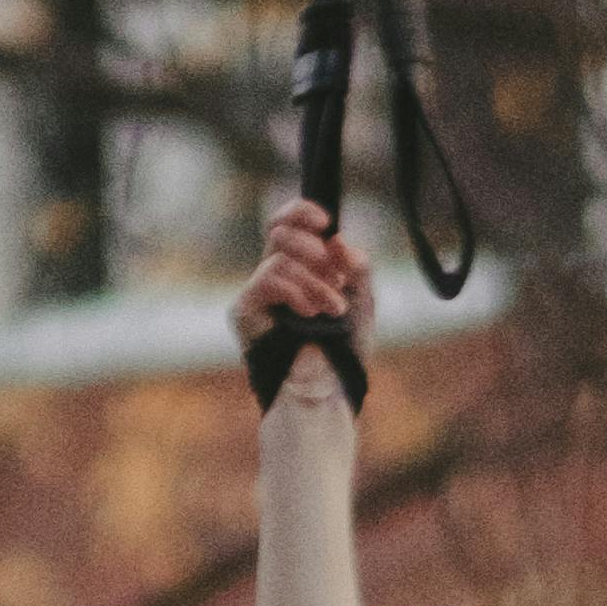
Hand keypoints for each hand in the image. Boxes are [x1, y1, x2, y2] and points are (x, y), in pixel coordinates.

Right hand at [232, 201, 375, 400]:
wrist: (326, 393)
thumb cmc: (344, 353)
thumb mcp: (362, 302)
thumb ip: (357, 268)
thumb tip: (340, 240)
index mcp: (299, 268)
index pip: (287, 224)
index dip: (301, 212)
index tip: (325, 222)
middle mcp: (273, 276)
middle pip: (277, 230)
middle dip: (312, 247)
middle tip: (334, 275)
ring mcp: (257, 294)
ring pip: (278, 257)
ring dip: (314, 280)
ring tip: (333, 309)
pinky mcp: (244, 311)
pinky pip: (267, 279)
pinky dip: (294, 290)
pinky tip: (310, 311)